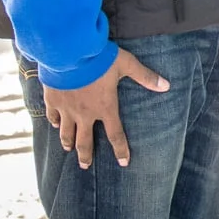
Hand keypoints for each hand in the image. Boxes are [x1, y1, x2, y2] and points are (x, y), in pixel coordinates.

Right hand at [42, 47, 169, 169]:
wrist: (70, 53)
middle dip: (86, 155)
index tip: (123, 162)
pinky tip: (55, 125)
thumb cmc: (100, 59)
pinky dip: (54, 122)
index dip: (120, 149)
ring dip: (68, 143)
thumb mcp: (127, 64)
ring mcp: (67, 109)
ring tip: (68, 150)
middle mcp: (85, 113)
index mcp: (105, 107)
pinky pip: (52, 116)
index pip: (115, 134)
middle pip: (85, 141)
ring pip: (66, 132)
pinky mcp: (53, 100)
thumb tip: (166, 85)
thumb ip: (145, 76)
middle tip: (85, 165)